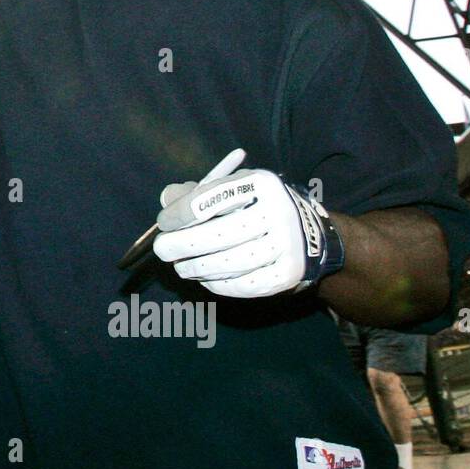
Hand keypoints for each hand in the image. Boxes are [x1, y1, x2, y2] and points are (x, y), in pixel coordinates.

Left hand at [152, 167, 344, 297]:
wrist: (307, 232)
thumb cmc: (254, 207)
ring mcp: (287, 244)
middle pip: (221, 234)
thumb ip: (196, 194)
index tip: (164, 224)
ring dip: (198, 268)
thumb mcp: (231, 190)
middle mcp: (279, 211)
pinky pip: (246, 284)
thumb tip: (167, 199)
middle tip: (162, 250)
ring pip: (231, 263)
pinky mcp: (289, 272)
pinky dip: (220, 284)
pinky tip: (206, 279)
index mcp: (261, 183)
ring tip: (181, 267)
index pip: (211, 199)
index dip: (180, 214)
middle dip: (183, 244)